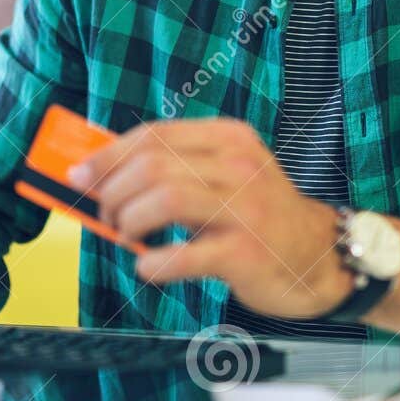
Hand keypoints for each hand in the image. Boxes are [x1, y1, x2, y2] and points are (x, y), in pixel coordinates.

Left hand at [68, 119, 351, 319]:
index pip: (153, 135)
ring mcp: (245, 208)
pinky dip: (153, 262)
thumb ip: (172, 170)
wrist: (321, 258)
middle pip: (152, 165)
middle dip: (113, 192)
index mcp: (228, 138)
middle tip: (105, 216)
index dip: (107, 156)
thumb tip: (100, 173)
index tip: (78, 175)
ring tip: (125, 237)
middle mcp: (239, 165)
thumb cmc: (259, 217)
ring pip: (164, 198)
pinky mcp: (247, 252)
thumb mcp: (224, 177)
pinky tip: (147, 265)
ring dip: (128, 221)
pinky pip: (184, 254)